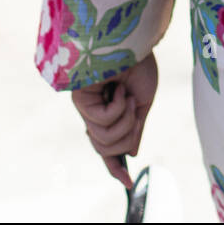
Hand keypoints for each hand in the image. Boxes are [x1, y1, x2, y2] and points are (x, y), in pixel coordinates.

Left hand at [71, 53, 156, 188]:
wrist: (134, 40)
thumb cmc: (139, 63)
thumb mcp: (144, 101)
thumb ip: (135, 128)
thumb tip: (132, 152)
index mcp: (109, 112)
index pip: (108, 147)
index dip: (115, 168)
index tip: (129, 184)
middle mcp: (94, 112)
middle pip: (107, 149)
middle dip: (128, 134)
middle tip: (135, 107)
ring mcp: (85, 107)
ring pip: (104, 140)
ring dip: (125, 120)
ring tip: (127, 95)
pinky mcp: (79, 101)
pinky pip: (102, 123)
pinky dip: (118, 108)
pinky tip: (117, 88)